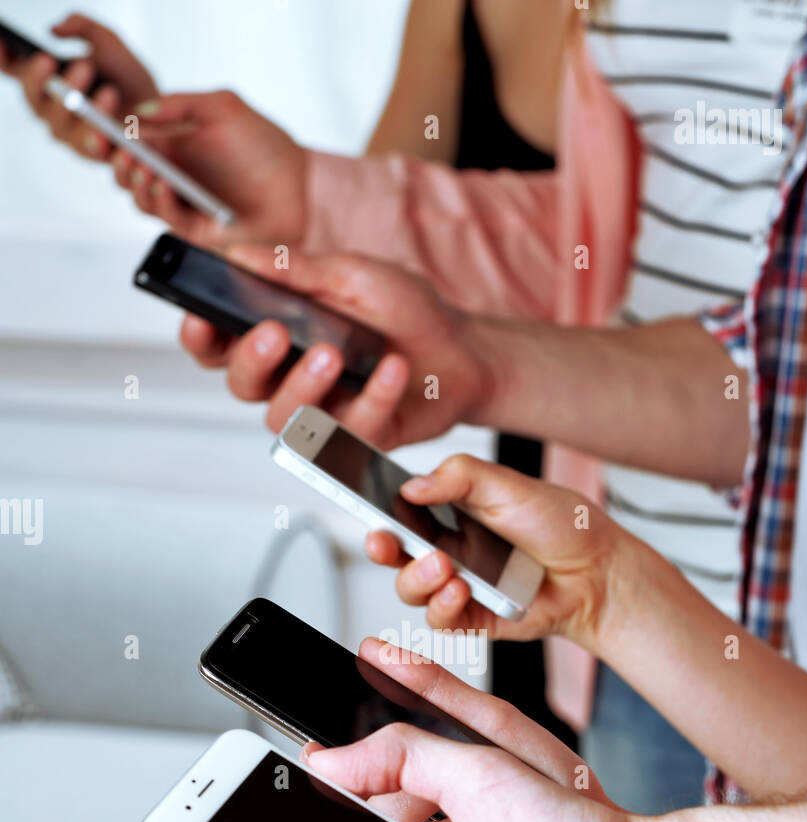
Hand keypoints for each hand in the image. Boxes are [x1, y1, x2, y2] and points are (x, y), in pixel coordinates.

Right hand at [0, 14, 156, 159]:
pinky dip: (101, 141)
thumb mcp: (106, 41)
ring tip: (107, 92)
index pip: (15, 70)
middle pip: (37, 102)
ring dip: (82, 110)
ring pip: (65, 129)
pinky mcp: (98, 156)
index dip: (5, 58)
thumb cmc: (125, 75)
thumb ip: (82, 27)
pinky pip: (94, 152)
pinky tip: (114, 130)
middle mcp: (52, 113)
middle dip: (48, 83)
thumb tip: (55, 30)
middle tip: (64, 64)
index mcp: (46, 83)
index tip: (3, 42)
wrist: (162, 108)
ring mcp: (72, 137)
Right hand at [110, 91, 307, 245]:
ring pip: (140, 197)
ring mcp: (182, 203)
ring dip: (134, 181)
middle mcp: (173, 175)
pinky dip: (158, 200)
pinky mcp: (195, 229)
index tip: (97, 124)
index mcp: (173, 144)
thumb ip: (182, 103)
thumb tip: (140, 113)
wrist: (299, 189)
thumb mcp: (224, 108)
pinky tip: (161, 184)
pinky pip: (166, 218)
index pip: (129, 140)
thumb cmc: (266, 147)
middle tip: (118, 150)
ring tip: (143, 167)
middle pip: (126, 172)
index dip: (108, 134)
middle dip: (116, 160)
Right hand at [179, 247, 491, 442]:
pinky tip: (392, 370)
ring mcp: (321, 413)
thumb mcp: (352, 275)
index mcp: (275, 334)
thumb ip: (298, 270)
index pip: (217, 344)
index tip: (203, 316)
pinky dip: (372, 398)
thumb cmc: (404, 312)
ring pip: (284, 420)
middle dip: (252, 360)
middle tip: (275, 331)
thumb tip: (238, 253)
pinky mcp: (357, 440)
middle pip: (241, 386)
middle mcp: (288, 378)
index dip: (200, 335)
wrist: (464, 350)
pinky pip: (349, 433)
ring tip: (333, 354)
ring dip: (304, 386)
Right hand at [368, 452, 624, 651]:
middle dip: (382, 549)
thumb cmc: (561, 525)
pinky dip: (443, 606)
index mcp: (451, 512)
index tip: (368, 507)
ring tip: (444, 566)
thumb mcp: (508, 485)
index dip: (379, 511)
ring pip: (410, 590)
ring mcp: (458, 585)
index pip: (401, 511)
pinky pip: (439, 620)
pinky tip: (461, 590)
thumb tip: (412, 486)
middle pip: (395, 553)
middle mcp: (449, 549)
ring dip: (417, 579)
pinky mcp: (472, 618)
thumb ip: (458, 477)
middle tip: (384, 541)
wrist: (597, 571)